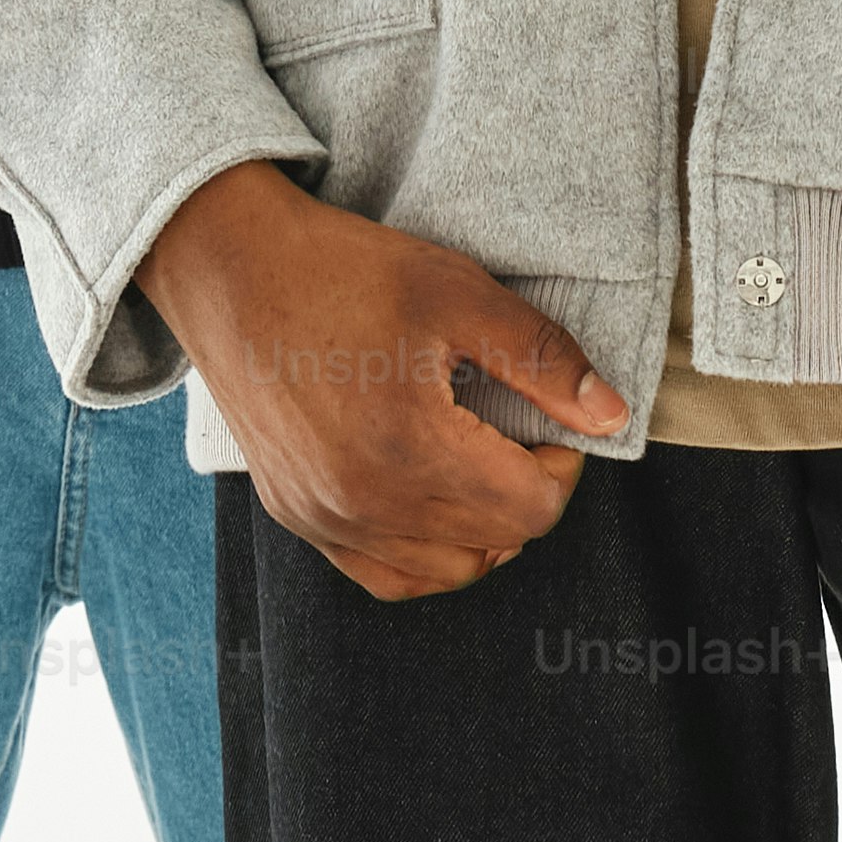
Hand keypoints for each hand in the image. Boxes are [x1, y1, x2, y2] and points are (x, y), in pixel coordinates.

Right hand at [138, 160, 627, 600]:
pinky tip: (428, 495)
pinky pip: (384, 573)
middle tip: (514, 429)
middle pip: (495, 543)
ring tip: (476, 460)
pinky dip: (424, 552)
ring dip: (480, 528)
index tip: (549, 423)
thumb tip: (612, 417)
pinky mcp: (295, 514)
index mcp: (411, 449)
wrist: (229, 268)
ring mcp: (324, 517)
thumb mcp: (458, 293)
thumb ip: (544, 361)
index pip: (532, 511)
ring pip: (444, 571)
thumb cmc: (344, 270)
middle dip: (524, 491)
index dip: (562, 468)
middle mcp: (363, 502)